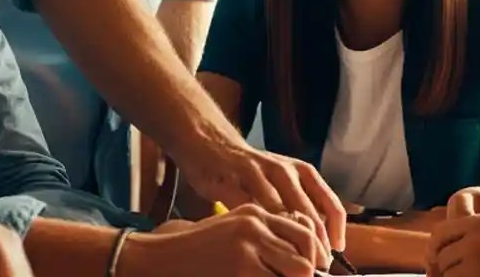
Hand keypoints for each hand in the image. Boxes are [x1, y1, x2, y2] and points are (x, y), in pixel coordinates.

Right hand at [121, 204, 325, 276]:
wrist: (159, 259)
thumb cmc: (196, 250)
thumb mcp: (232, 230)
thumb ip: (264, 233)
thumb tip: (301, 253)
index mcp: (255, 211)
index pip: (305, 224)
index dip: (319, 249)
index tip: (321, 266)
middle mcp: (256, 222)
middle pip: (308, 246)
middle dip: (313, 269)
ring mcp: (249, 244)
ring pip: (299, 268)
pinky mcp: (242, 266)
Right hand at [175, 137, 345, 253]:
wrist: (211, 144)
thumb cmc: (252, 170)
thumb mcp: (286, 178)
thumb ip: (307, 201)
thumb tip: (333, 234)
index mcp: (301, 170)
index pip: (329, 205)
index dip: (335, 233)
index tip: (333, 254)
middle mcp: (282, 170)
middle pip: (307, 213)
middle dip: (313, 244)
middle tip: (313, 266)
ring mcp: (256, 175)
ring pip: (279, 213)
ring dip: (286, 241)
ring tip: (289, 262)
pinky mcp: (231, 182)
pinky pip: (248, 212)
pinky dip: (256, 233)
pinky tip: (258, 248)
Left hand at [426, 213, 479, 276]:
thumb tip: (456, 235)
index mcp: (477, 222)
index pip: (439, 234)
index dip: (433, 249)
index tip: (433, 261)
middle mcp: (472, 239)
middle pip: (442, 258)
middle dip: (449, 269)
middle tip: (464, 273)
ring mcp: (476, 261)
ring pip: (450, 275)